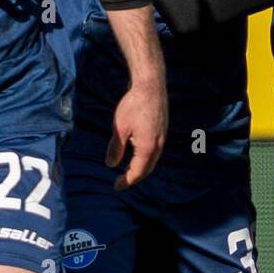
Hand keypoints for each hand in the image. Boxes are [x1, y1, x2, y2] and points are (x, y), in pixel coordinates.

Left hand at [106, 76, 166, 190]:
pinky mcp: (163, 129)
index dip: (126, 181)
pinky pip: (155, 150)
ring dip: (141, 167)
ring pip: (153, 159)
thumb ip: (116, 148)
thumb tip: (110, 165)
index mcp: (148, 147)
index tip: (116, 187)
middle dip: (134, 177)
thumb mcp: (119, 128)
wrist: (151, 85)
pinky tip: (137, 151)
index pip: (137, 172)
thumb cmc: (133, 105)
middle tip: (121, 181)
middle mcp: (158, 145)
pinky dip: (146, 157)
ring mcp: (163, 137)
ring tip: (128, 169)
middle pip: (147, 169)